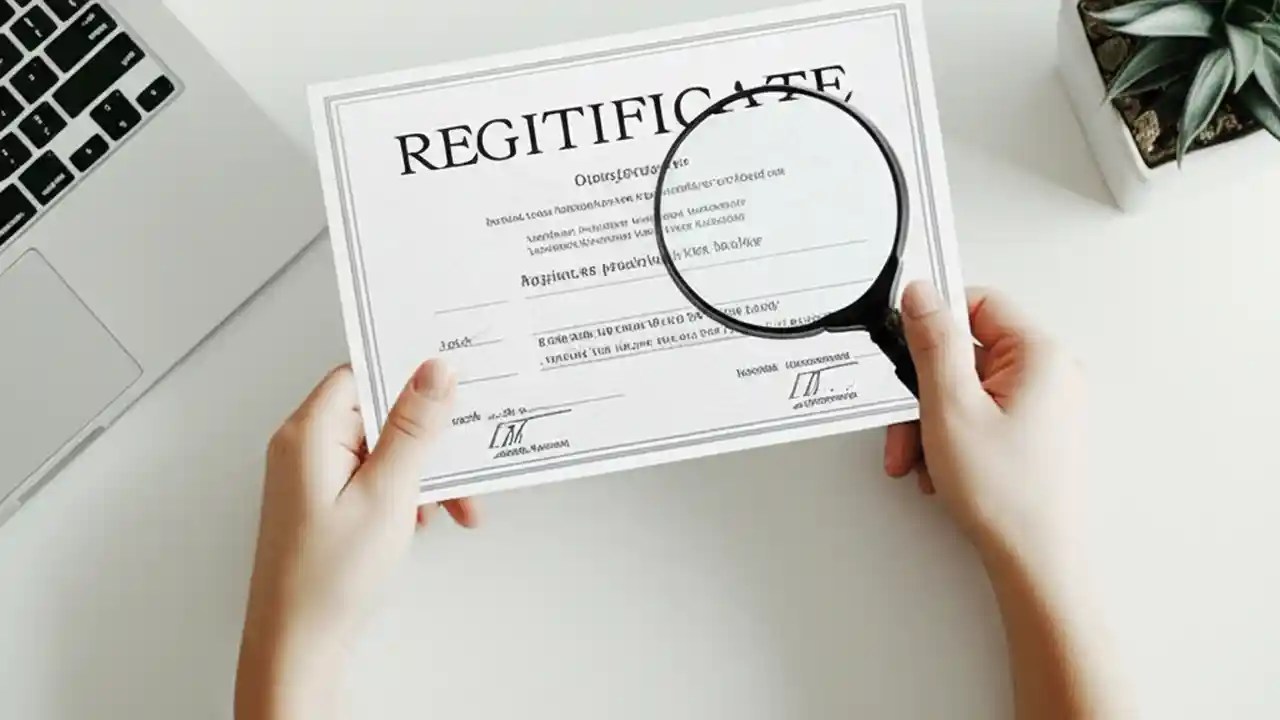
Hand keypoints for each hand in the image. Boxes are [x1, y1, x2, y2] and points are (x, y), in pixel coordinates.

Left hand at [236, 360, 472, 719]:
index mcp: (309, 433)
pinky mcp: (325, 503)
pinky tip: (427, 519)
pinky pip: (374, 477)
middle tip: (466, 453)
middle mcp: (305, 448)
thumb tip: (433, 371)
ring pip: (383, 449)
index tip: (450, 379)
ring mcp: (314, 477)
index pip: (360, 372)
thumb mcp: (387, 494)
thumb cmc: (327, 579)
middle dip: (428, 438)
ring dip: (424, 472)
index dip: (406, 372)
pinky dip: (406, 492)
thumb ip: (413, 427)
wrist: (298, 646)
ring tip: (455, 505)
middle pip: (378, 414)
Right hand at [883, 282, 1084, 564]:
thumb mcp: (950, 406)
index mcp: (1040, 355)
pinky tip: (938, 472)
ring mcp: (1045, 407)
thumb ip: (933, 342)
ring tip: (916, 461)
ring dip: (929, 423)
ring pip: (966, 392)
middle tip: (902, 428)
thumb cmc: (1005, 494)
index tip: (901, 344)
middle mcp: (1050, 375)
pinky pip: (980, 417)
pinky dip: (950, 439)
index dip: (933, 321)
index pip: (978, 303)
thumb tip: (921, 293)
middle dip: (922, 394)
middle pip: (965, 356)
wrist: (1035, 564)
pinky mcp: (1034, 435)